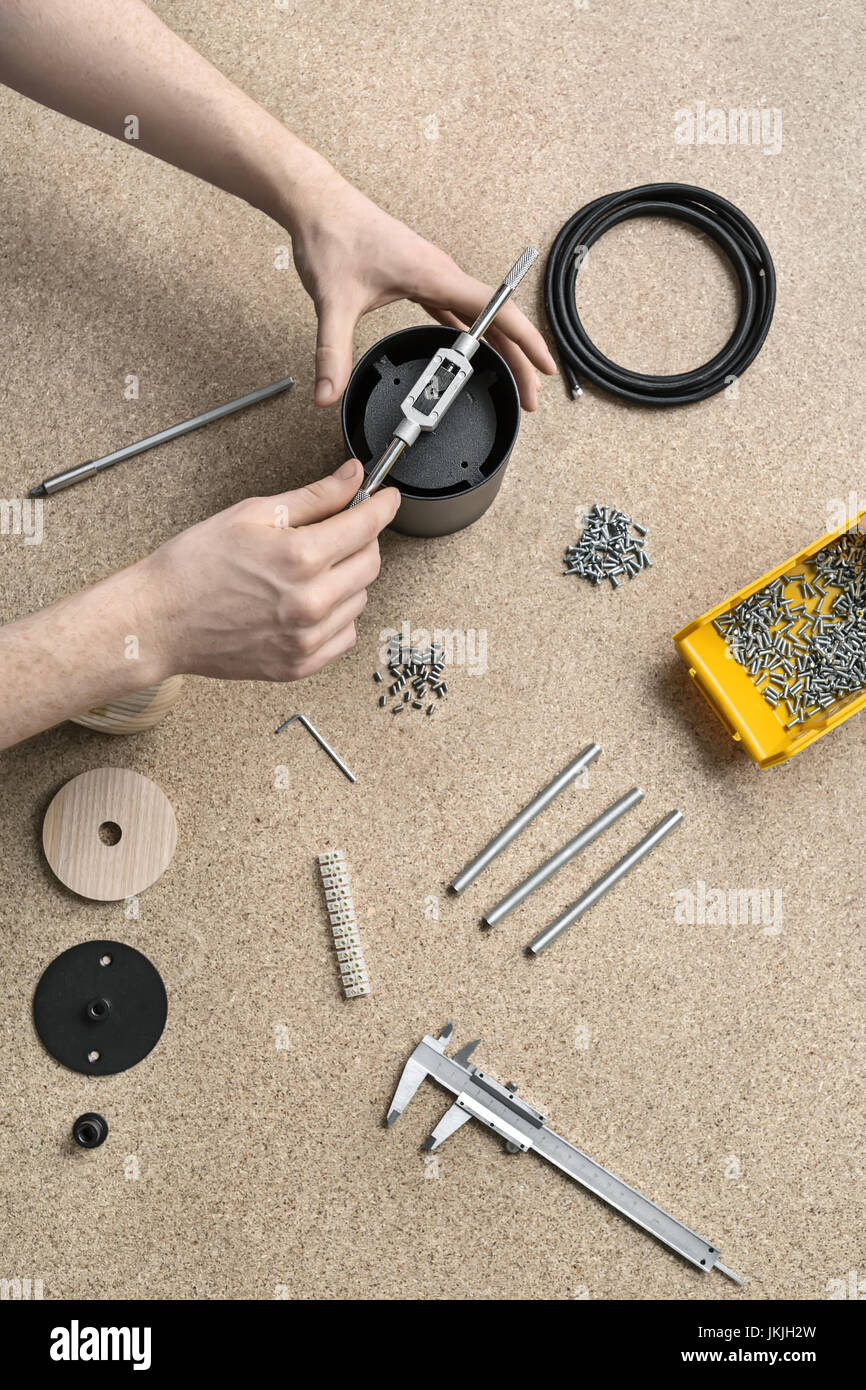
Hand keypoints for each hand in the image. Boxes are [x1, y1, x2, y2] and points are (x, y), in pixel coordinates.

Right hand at [143, 459, 398, 682]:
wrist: (158, 621)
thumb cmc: (194, 566)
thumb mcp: (253, 514)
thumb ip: (313, 497)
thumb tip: (352, 478)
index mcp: (300, 557)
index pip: (367, 525)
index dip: (382, 506)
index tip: (387, 498)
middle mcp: (311, 602)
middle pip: (370, 563)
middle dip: (362, 540)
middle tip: (337, 530)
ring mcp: (307, 638)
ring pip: (359, 599)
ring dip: (346, 579)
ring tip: (308, 570)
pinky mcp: (300, 665)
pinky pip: (344, 635)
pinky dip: (336, 616)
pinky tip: (307, 603)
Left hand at [287, 167, 557, 410]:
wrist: (319, 205)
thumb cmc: (333, 237)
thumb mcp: (332, 303)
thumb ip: (332, 352)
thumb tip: (326, 393)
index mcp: (434, 275)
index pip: (496, 310)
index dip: (526, 341)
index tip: (543, 366)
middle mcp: (441, 273)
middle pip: (496, 319)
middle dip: (519, 358)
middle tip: (529, 396)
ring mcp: (433, 275)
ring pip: (479, 316)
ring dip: (499, 347)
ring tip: (510, 380)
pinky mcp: (420, 278)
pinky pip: (457, 310)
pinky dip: (471, 334)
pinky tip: (470, 353)